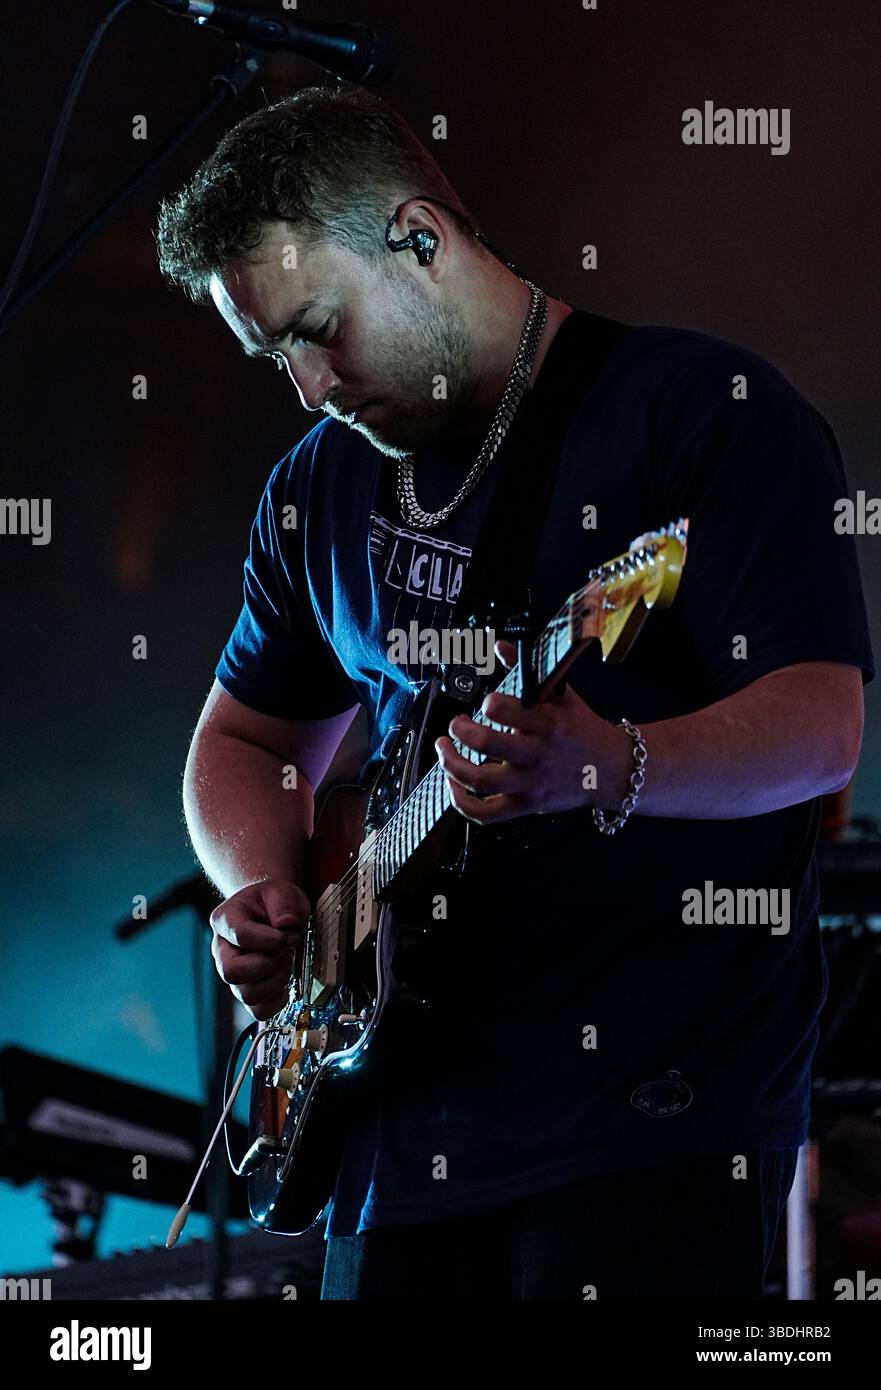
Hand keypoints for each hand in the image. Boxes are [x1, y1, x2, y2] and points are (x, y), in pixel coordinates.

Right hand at [209, 879, 309, 1021]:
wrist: (270, 910)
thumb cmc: (272, 902)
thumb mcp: (281, 891)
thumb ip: (284, 903)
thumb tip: (287, 924)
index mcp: (225, 919)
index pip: (241, 935)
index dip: (272, 940)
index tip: (291, 935)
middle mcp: (222, 949)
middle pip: (232, 972)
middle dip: (268, 965)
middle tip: (286, 953)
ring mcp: (233, 973)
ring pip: (246, 995)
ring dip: (276, 982)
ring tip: (287, 964)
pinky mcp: (246, 990)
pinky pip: (257, 1011)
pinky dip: (277, 1001)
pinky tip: (286, 983)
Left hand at [434, 640, 630, 824]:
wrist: (611, 769)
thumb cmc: (582, 729)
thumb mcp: (561, 695)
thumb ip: (527, 670)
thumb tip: (500, 646)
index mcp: (546, 722)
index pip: (506, 710)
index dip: (488, 704)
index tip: (485, 702)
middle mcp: (536, 754)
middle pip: (487, 744)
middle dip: (461, 731)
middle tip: (456, 724)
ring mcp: (530, 783)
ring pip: (480, 780)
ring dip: (452, 764)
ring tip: (444, 750)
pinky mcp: (525, 806)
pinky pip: (486, 814)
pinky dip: (462, 802)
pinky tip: (453, 784)